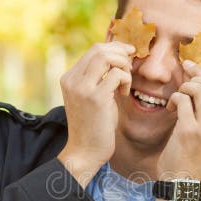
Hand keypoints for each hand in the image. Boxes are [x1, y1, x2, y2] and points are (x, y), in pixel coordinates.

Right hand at [56, 41, 133, 185]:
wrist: (85, 152)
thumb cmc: (93, 126)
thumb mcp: (92, 97)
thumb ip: (98, 78)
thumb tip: (118, 58)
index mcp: (69, 78)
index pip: (94, 50)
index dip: (115, 49)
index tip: (128, 56)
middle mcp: (72, 80)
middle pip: (100, 49)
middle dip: (121, 54)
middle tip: (131, 67)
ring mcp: (82, 88)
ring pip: (107, 57)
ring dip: (124, 66)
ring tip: (126, 83)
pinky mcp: (96, 98)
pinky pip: (117, 74)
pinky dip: (126, 81)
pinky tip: (124, 94)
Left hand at [155, 60, 200, 180]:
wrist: (183, 181)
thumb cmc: (193, 154)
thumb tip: (200, 77)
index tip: (189, 67)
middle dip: (193, 77)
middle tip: (182, 83)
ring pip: (197, 88)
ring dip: (183, 88)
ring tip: (177, 99)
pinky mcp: (189, 130)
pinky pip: (182, 99)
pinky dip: (173, 99)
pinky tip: (170, 109)